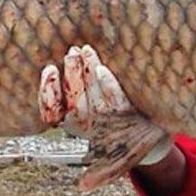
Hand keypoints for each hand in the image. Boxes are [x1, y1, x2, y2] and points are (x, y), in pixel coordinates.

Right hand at [38, 45, 173, 166]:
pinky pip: (116, 102)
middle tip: (71, 53)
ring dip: (88, 72)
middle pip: (75, 101)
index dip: (47, 92)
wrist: (148, 145)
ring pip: (94, 98)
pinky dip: (108, 87)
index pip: (52, 112)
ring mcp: (108, 123)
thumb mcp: (86, 119)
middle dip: (71, 75)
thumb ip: (72, 98)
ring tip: (85, 50)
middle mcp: (88, 127)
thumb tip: (67, 61)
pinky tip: (103, 70)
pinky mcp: (127, 117)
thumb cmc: (112, 127)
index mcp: (74, 126)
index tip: (50, 69)